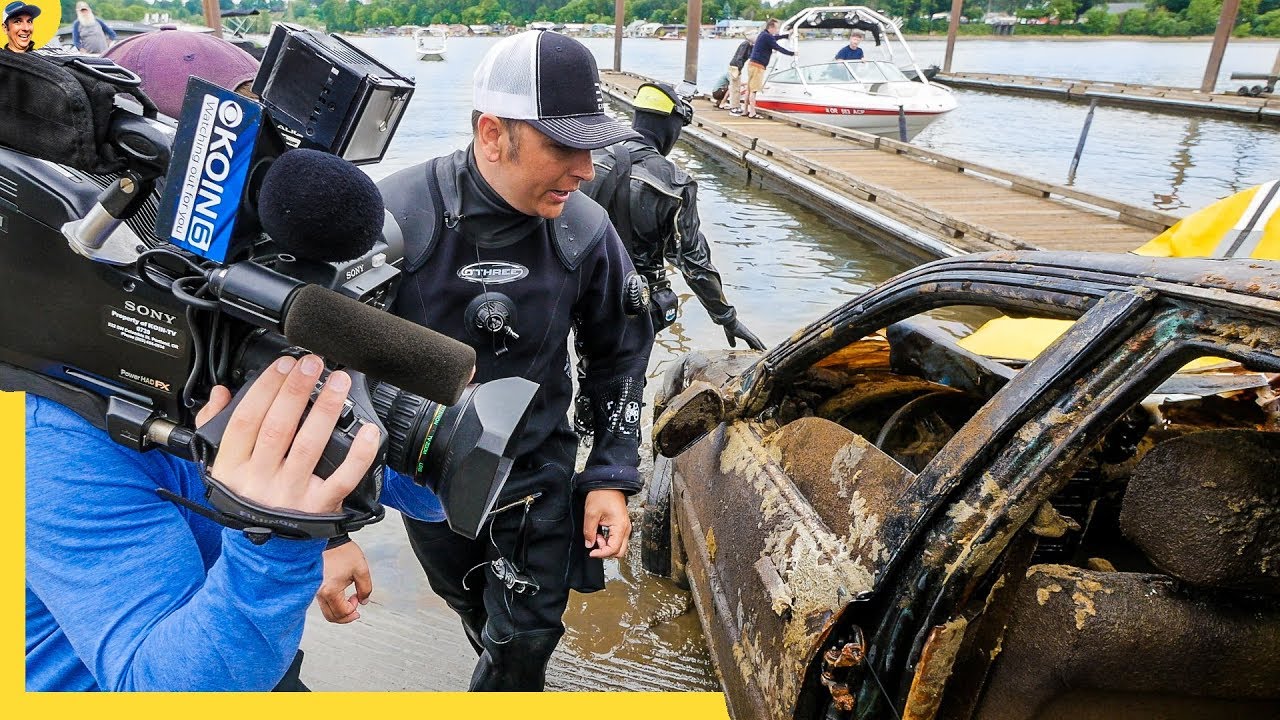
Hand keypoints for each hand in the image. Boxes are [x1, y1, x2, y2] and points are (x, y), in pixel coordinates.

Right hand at [203, 354, 380, 513]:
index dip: (265, 388)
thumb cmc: (246, 504)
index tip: (283, 365)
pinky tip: (367, 431)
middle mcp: (261, 480)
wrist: (263, 555)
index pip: (247, 419)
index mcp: (233, 467)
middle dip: (297, 390)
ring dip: (326, 410)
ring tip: (338, 382)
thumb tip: (222, 393)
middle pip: (280, 426)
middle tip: (313, 363)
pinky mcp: (320, 507)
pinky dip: (359, 454)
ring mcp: (291, 494)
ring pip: (310, 445)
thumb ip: (216, 428)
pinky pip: (343, 478)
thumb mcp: (220, 471)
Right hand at [317, 540, 371, 623]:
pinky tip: (340, 597)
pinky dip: (333, 605)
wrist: (328, 539)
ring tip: (350, 601)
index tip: (358, 599)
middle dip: (346, 616)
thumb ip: (366, 588)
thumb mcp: (361, 569)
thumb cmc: (342, 551)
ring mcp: (315, 591)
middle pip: (331, 617)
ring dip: (339, 611)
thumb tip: (364, 601)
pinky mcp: (314, 587)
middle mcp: (319, 593)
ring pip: (326, 611)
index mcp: (330, 590)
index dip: (353, 609)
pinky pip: (323, 603)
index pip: (342, 612)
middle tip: (355, 610)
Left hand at [583, 489, 630, 558]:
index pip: (613, 549)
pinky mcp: (621, 525)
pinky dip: (608, 540)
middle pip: (619, 551)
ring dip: (607, 546)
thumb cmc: (602, 494)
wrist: (608, 484)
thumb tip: (589, 544)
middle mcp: (626, 528)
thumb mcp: (591, 513)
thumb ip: (589, 531)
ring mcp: (625, 527)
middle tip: (594, 543)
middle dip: (606, 551)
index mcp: (620, 526)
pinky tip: (600, 533)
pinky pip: (617, 539)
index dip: (601, 554)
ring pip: (619, 546)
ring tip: (596, 535)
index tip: (591, 552)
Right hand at [723, 318, 765, 350]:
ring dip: (760, 345)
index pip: (750, 340)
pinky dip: (758, 344)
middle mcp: (747, 333)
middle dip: (759, 345)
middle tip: (763, 350)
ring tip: (764, 350)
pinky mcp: (747, 334)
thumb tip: (733, 346)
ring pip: (756, 340)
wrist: (728, 322)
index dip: (753, 344)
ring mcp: (748, 333)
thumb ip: (732, 341)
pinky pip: (754, 340)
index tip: (755, 349)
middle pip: (755, 340)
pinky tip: (761, 348)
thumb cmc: (729, 327)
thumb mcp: (730, 336)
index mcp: (743, 333)